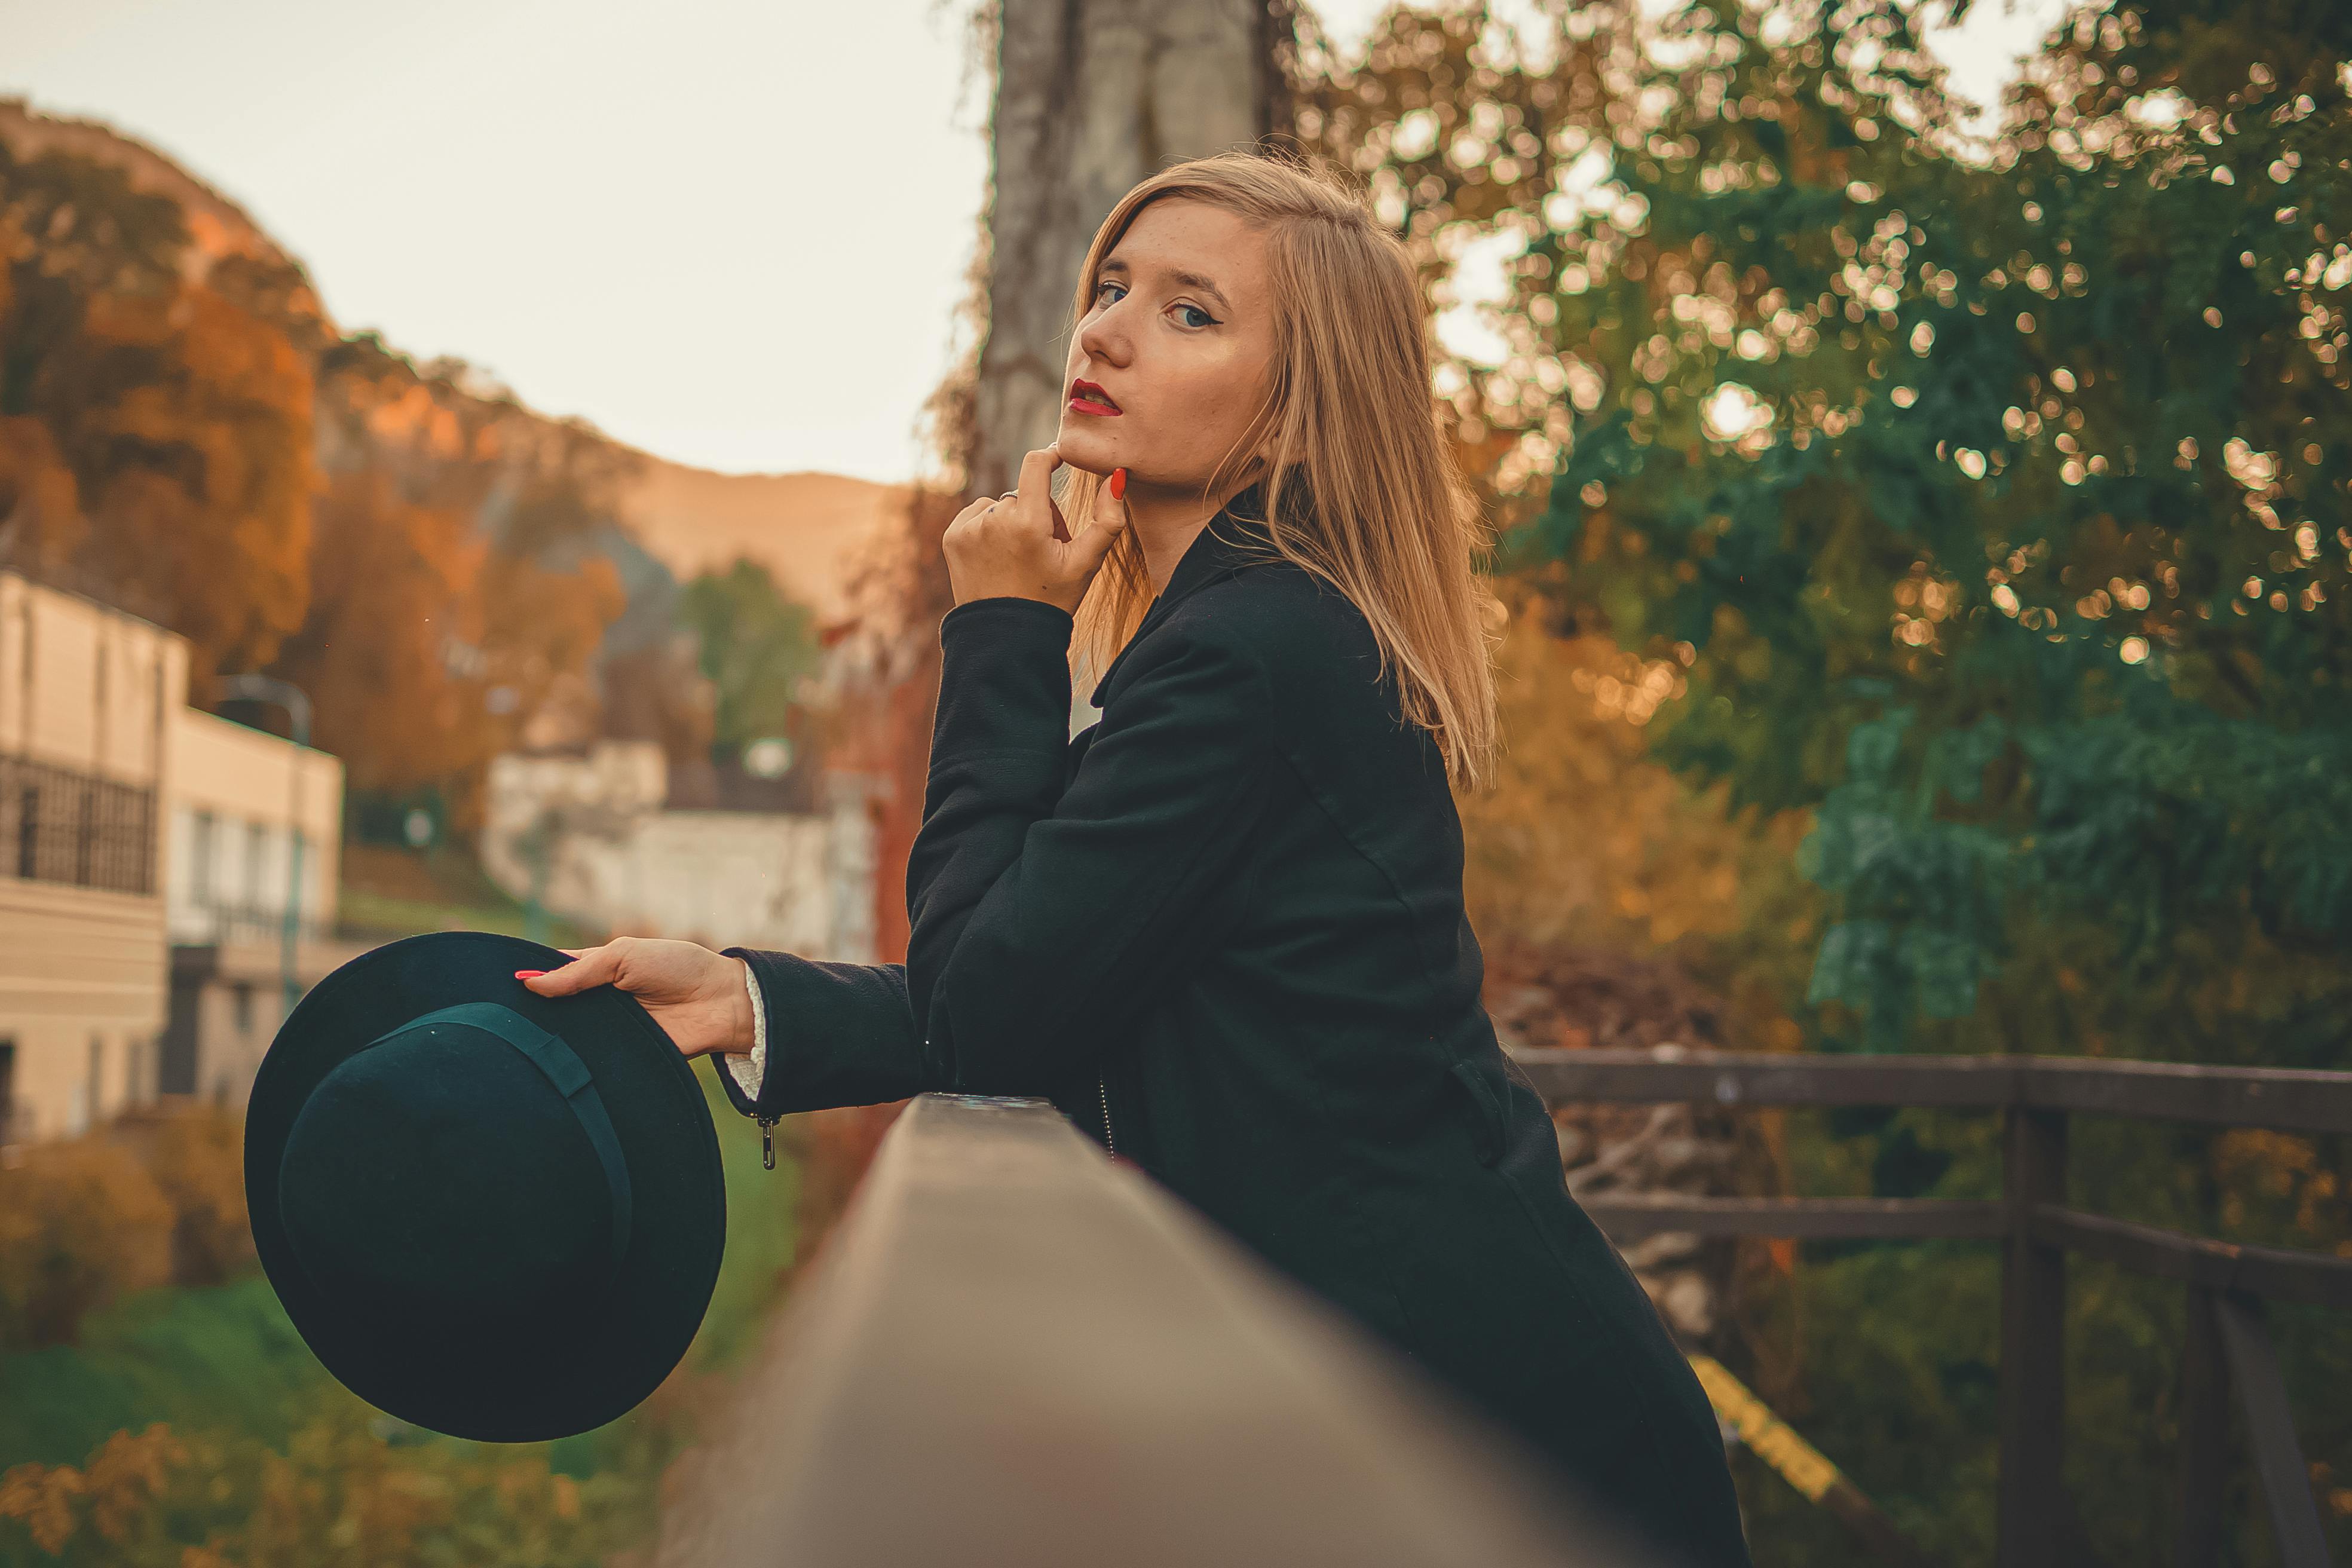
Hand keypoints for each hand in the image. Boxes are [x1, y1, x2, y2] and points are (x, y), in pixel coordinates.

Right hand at [518, 937, 753, 1058]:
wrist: (721, 1003)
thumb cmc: (678, 967)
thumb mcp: (625, 956)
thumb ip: (579, 971)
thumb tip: (530, 983)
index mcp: (595, 969)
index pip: (551, 973)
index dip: (528, 979)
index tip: (492, 986)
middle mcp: (596, 1000)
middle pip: (553, 1009)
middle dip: (531, 1014)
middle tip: (499, 1020)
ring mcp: (607, 1029)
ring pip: (566, 1036)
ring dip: (549, 1038)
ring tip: (518, 1041)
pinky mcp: (619, 1054)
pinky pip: (589, 1059)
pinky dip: (573, 1060)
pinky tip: (550, 1062)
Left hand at [944, 445, 1130, 612]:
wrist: (1007, 638)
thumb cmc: (1052, 600)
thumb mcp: (1087, 563)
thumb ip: (1107, 519)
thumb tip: (1114, 476)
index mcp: (1028, 523)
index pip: (1036, 464)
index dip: (1050, 456)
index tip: (1059, 458)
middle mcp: (994, 521)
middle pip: (1023, 495)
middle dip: (1037, 513)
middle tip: (1044, 550)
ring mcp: (968, 529)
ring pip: (1000, 506)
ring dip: (1011, 522)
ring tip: (1019, 558)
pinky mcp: (952, 537)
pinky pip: (977, 515)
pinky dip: (988, 529)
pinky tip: (998, 557)